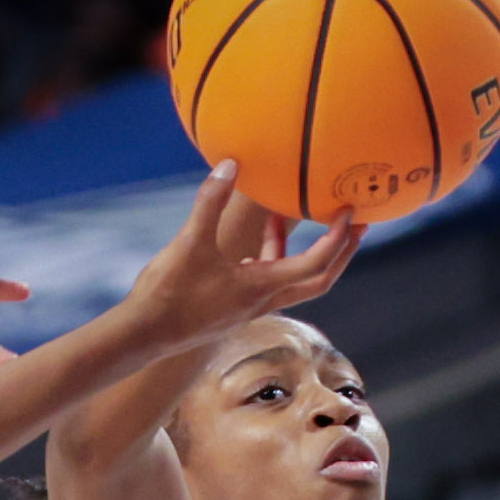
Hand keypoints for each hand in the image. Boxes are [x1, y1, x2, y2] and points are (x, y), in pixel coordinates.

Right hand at [127, 160, 361, 343]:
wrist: (142, 336)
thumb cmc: (167, 293)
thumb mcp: (189, 242)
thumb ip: (210, 201)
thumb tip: (229, 164)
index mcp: (261, 287)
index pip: (316, 262)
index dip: (337, 236)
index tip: (350, 211)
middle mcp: (263, 302)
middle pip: (319, 280)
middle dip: (342, 252)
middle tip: (357, 225)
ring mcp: (248, 308)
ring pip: (291, 281)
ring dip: (301, 252)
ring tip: (293, 219)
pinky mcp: (233, 309)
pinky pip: (266, 282)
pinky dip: (271, 259)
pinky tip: (252, 243)